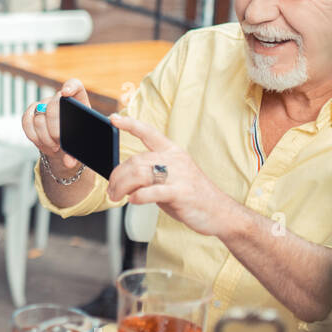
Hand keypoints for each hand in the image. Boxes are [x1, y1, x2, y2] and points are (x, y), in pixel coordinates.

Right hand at [21, 78, 91, 169]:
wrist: (63, 147)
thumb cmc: (76, 143)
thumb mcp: (81, 147)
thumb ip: (77, 153)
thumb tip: (68, 162)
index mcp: (79, 103)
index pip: (75, 86)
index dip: (70, 86)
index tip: (66, 93)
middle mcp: (59, 100)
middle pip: (53, 105)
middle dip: (55, 127)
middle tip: (59, 143)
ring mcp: (44, 104)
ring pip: (39, 118)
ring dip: (45, 137)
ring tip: (54, 147)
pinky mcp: (31, 112)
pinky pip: (26, 121)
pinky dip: (33, 136)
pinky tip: (41, 144)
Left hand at [105, 114, 236, 237]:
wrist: (220, 212)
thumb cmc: (191, 196)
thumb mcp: (170, 178)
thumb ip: (149, 173)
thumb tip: (122, 178)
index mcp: (172, 152)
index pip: (148, 133)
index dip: (130, 124)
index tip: (113, 118)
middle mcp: (175, 160)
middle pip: (136, 160)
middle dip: (117, 176)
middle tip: (111, 190)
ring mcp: (180, 176)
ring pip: (140, 173)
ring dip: (122, 186)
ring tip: (116, 197)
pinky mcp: (182, 193)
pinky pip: (154, 191)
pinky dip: (139, 196)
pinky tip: (133, 200)